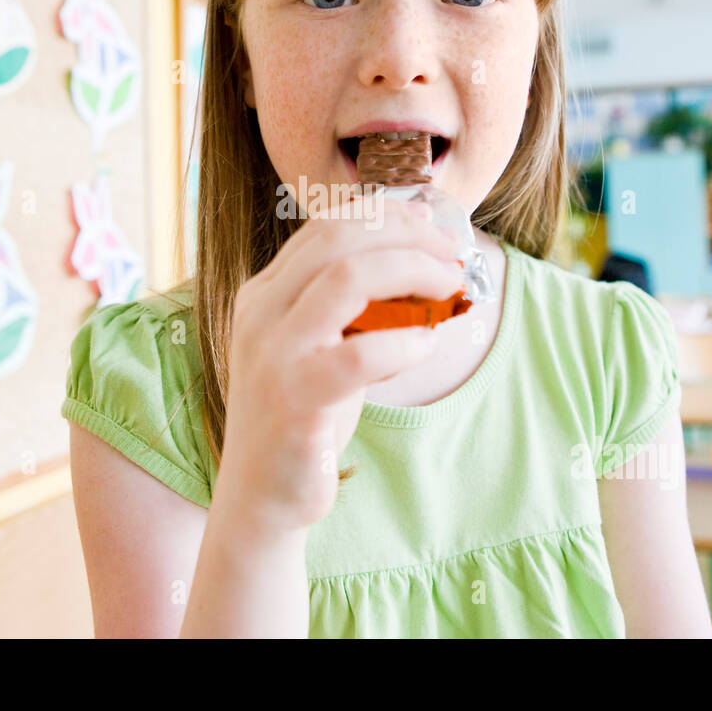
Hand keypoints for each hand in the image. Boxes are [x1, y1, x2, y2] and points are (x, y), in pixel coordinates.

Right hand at [217, 195, 463, 531]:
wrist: (261, 494)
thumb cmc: (304, 414)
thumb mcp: (323, 345)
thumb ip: (356, 304)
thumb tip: (423, 252)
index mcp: (264, 292)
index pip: (326, 226)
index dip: (387, 216)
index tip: (432, 227)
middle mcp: (261, 313)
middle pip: (338, 237)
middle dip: (406, 236)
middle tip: (451, 256)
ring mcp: (274, 354)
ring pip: (347, 277)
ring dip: (411, 271)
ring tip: (448, 288)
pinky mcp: (294, 400)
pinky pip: (359, 354)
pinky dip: (404, 342)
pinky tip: (424, 345)